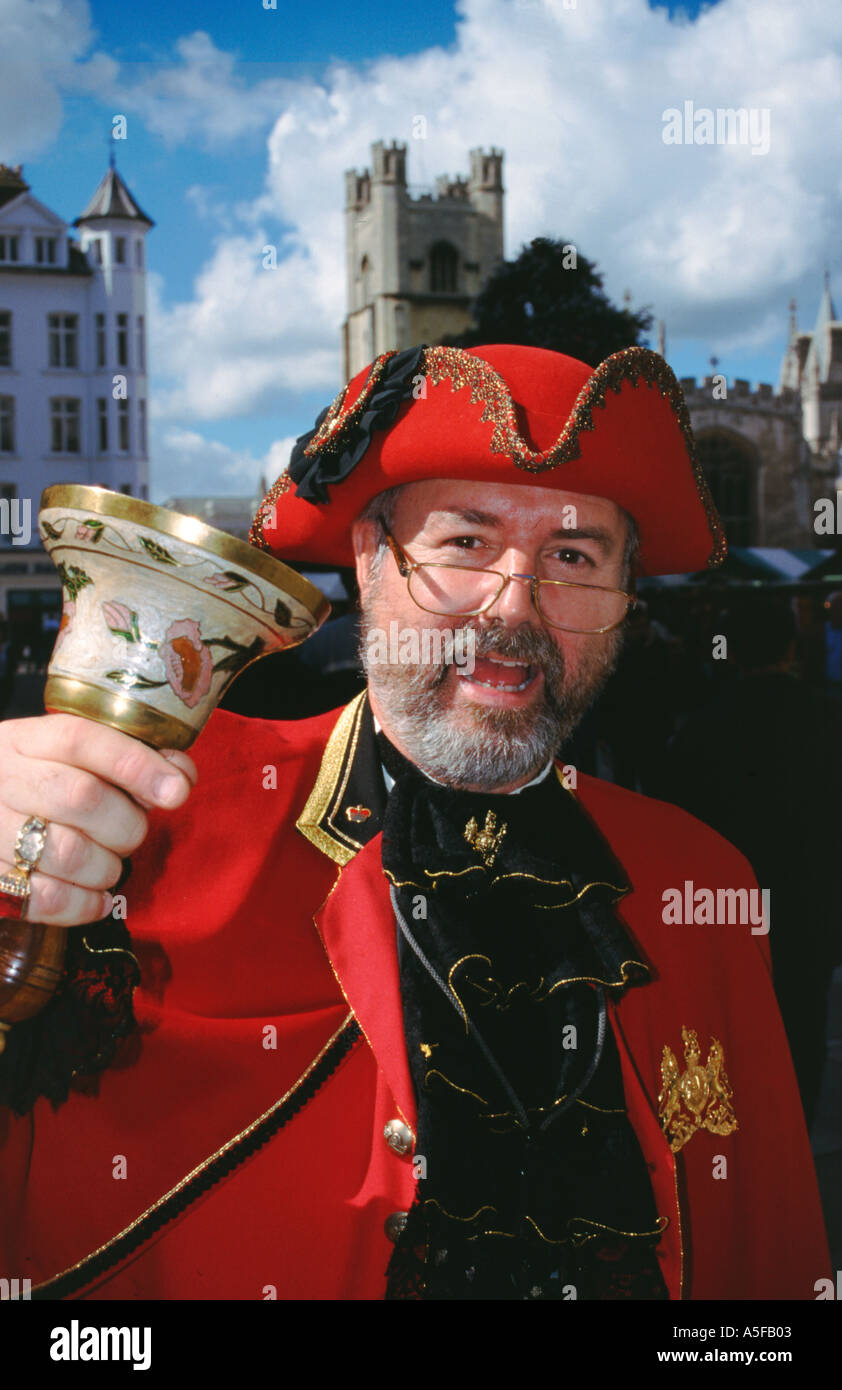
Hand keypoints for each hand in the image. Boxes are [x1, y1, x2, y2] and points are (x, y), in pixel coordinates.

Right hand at [0, 714, 195, 927]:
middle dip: (126, 824)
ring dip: (107, 866)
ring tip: (110, 865)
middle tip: (131, 833)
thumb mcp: (68, 759)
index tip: (177, 790)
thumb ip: (126, 761)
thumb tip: (180, 777)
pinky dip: (85, 904)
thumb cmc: (40, 787)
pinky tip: (98, 899)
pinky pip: (47, 899)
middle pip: (80, 797)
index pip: (80, 739)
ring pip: (67, 852)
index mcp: (26, 741)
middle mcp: (5, 780)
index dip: (135, 764)